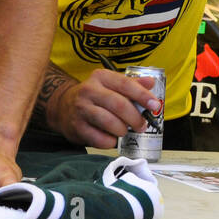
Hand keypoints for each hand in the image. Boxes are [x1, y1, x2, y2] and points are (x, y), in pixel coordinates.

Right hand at [46, 69, 161, 147]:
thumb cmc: (95, 97)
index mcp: (101, 77)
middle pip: (118, 105)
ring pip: (109, 122)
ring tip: (124, 131)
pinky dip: (111, 141)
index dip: (142, 95)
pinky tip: (112, 138)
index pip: (125, 84)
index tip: (155, 105)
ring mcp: (81, 108)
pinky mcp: (77, 126)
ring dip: (122, 130)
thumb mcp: (111, 85)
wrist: (63, 107)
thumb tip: (151, 82)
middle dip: (135, 118)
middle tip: (142, 126)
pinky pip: (100, 138)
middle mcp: (89, 90)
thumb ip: (131, 84)